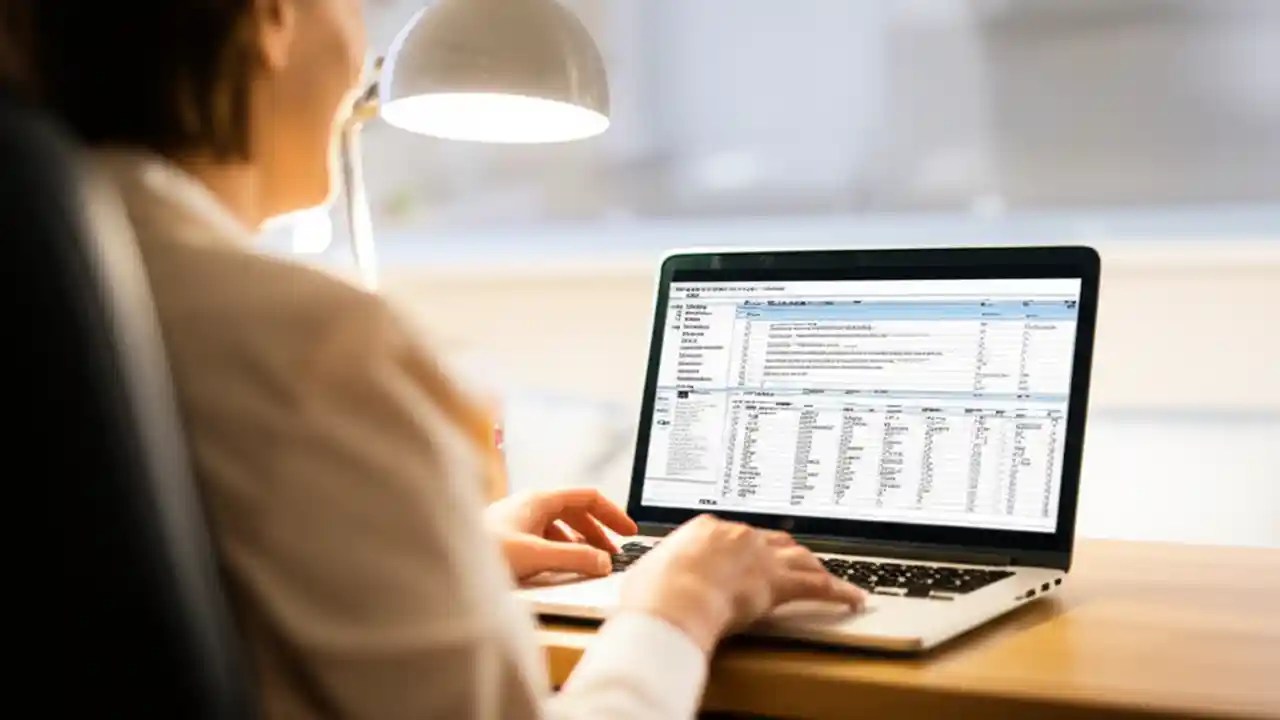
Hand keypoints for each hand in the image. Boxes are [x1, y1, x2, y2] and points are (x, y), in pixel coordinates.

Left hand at [486, 488, 637, 580]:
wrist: (444, 561)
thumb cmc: (484, 552)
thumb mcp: (537, 556)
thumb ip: (574, 559)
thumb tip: (603, 562)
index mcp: (539, 499)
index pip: (588, 497)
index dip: (612, 513)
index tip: (629, 531)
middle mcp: (530, 505)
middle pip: (575, 511)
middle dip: (598, 532)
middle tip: (613, 552)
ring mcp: (518, 519)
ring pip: (560, 526)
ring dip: (580, 542)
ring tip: (591, 562)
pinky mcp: (509, 536)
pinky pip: (545, 537)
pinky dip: (562, 549)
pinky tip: (562, 566)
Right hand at [618, 514, 865, 654]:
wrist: (674, 597)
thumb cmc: (655, 591)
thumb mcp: (646, 572)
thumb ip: (656, 570)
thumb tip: (648, 578)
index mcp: (706, 529)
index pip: (734, 536)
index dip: (745, 548)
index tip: (746, 558)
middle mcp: (738, 536)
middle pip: (772, 541)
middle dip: (783, 553)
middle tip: (791, 564)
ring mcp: (761, 556)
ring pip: (799, 559)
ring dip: (815, 568)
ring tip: (826, 577)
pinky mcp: (779, 583)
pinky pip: (819, 587)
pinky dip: (839, 592)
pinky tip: (853, 599)